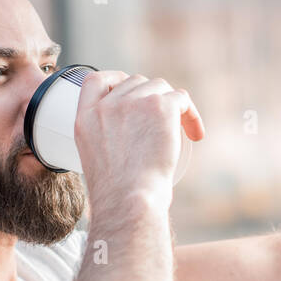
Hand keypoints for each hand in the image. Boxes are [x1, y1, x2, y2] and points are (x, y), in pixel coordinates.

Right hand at [74, 70, 205, 210]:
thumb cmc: (119, 197)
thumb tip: (133, 144)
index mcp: (85, 119)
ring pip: (160, 88)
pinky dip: (191, 114)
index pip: (95, 82)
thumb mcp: (99, 166)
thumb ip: (109, 146)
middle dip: (152, 99)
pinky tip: (195, 133)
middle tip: (165, 124)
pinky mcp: (159, 107)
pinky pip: (181, 98)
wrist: (130, 201)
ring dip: (173, 106)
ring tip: (184, 133)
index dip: (115, 80)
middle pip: (135, 84)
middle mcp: (106, 106)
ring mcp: (133, 103)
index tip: (130, 91)